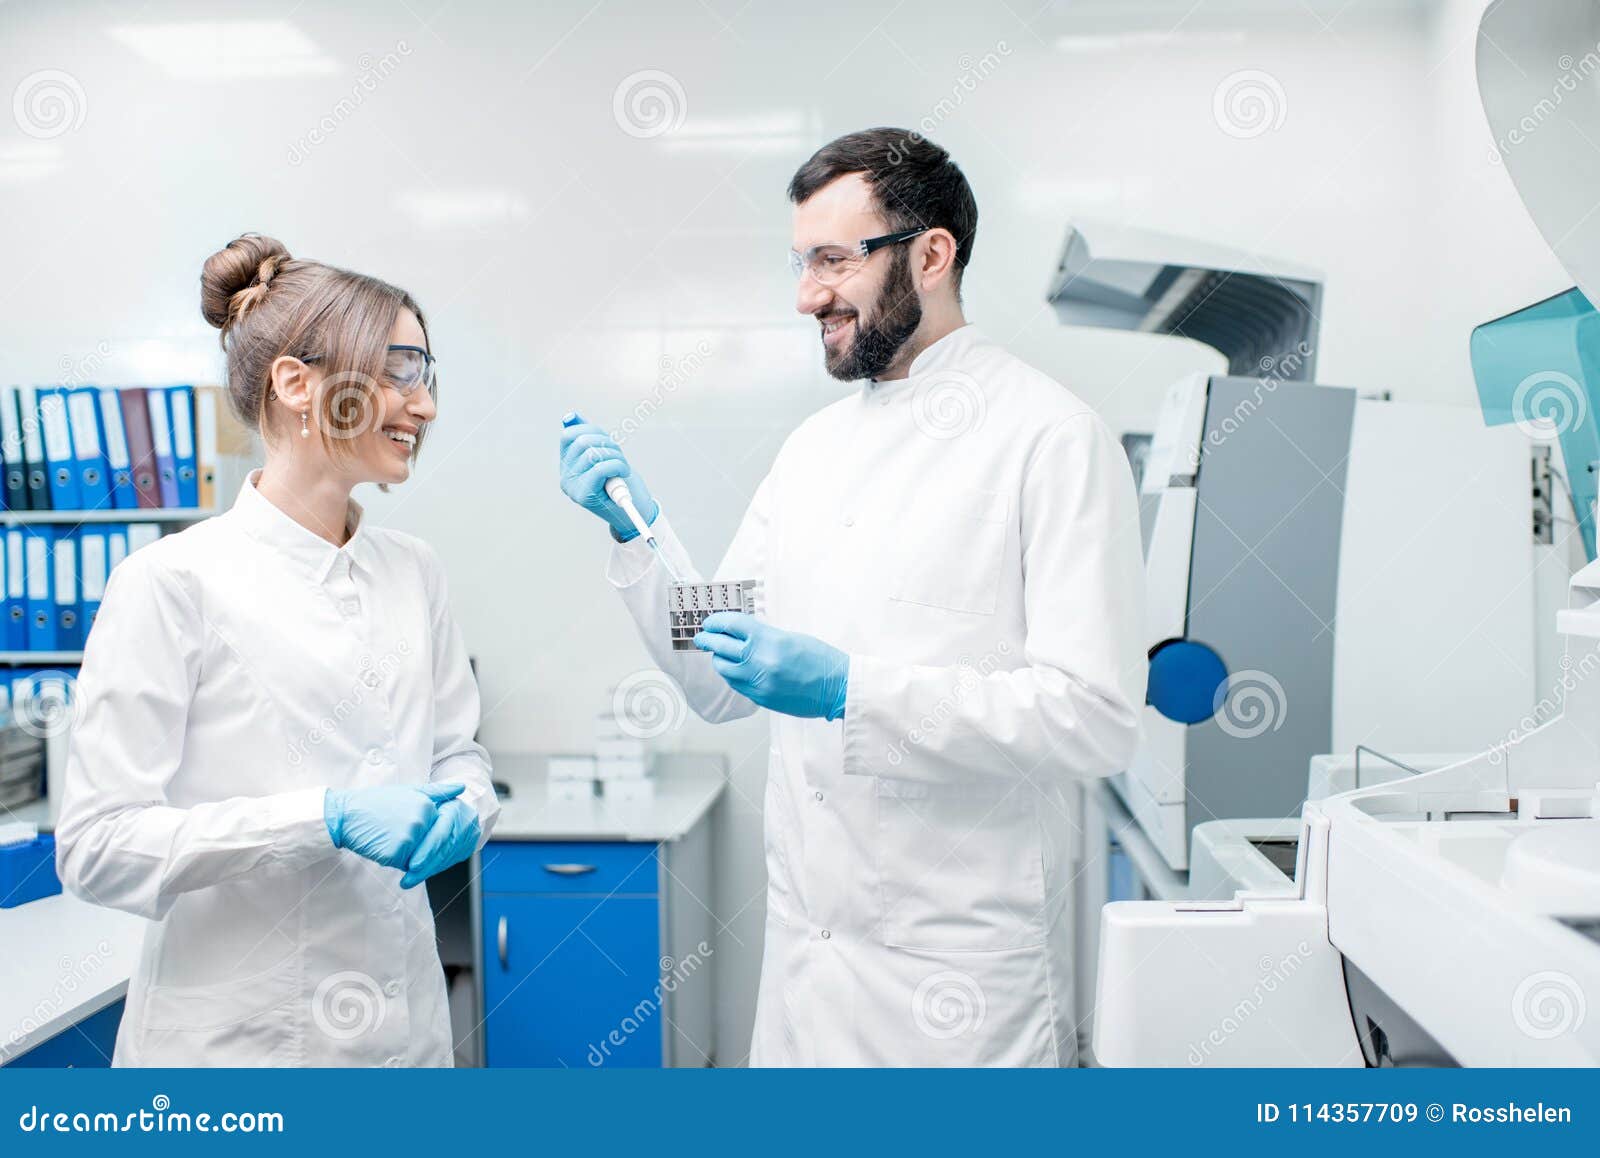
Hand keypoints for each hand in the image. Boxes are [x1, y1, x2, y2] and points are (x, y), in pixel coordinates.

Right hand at [324, 783, 463, 870]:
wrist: (346, 814)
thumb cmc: (376, 803)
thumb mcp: (409, 792)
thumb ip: (438, 792)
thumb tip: (462, 787)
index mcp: (427, 806)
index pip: (437, 830)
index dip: (423, 833)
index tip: (406, 828)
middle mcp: (421, 822)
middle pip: (427, 845)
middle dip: (414, 845)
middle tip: (395, 833)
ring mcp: (408, 838)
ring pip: (415, 856)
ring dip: (403, 852)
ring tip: (386, 835)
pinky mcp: (395, 854)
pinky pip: (400, 864)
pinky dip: (391, 859)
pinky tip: (379, 843)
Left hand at [399, 796, 481, 888]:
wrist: (453, 807)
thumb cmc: (435, 800)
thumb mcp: (430, 792)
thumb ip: (438, 790)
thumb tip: (460, 787)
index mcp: (457, 810)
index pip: (442, 834)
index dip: (427, 850)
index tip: (412, 864)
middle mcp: (467, 825)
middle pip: (445, 850)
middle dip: (426, 866)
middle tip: (408, 878)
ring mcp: (468, 839)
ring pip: (447, 859)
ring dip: (428, 871)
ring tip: (409, 880)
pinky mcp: (466, 849)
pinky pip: (449, 862)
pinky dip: (434, 869)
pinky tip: (420, 874)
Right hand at [559, 412, 657, 540]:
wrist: (636, 510)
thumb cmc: (620, 480)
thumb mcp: (604, 454)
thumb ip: (587, 435)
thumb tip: (570, 416)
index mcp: (566, 465)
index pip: (569, 435)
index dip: (591, 431)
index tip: (607, 441)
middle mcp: (565, 476)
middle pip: (582, 442)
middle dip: (607, 443)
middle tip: (619, 455)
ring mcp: (572, 487)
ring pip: (593, 454)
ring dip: (615, 455)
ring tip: (622, 466)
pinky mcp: (584, 496)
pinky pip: (601, 468)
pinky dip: (618, 466)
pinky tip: (623, 473)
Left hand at [693, 612, 848, 720]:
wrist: (838, 688)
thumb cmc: (821, 660)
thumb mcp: (791, 638)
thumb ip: (764, 635)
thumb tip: (740, 633)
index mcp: (770, 640)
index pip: (731, 625)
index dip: (716, 621)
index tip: (710, 622)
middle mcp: (760, 661)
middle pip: (720, 646)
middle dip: (708, 639)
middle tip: (702, 636)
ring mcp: (758, 682)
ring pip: (723, 668)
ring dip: (719, 659)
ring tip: (721, 654)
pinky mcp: (760, 698)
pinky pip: (735, 684)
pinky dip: (732, 674)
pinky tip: (735, 669)